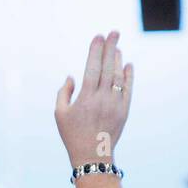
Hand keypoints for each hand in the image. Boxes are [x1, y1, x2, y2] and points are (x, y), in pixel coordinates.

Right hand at [55, 32, 132, 166]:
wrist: (92, 156)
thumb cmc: (72, 135)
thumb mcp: (60, 114)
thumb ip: (63, 93)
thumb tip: (72, 76)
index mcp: (86, 98)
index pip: (92, 68)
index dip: (95, 50)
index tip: (98, 36)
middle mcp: (102, 99)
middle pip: (107, 67)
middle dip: (110, 47)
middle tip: (114, 32)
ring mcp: (115, 104)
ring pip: (118, 76)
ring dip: (117, 60)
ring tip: (117, 47)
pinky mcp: (124, 110)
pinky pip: (128, 88)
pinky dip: (128, 75)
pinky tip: (127, 65)